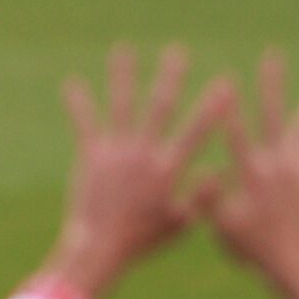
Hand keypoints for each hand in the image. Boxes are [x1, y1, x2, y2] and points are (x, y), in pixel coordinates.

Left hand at [36, 43, 232, 298]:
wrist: (99, 248)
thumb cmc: (142, 241)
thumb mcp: (180, 224)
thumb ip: (200, 197)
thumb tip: (219, 173)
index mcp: (169, 168)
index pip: (197, 131)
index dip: (213, 107)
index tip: (226, 84)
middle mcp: (144, 153)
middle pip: (160, 106)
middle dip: (171, 76)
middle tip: (178, 51)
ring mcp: (116, 151)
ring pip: (121, 104)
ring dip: (123, 75)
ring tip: (123, 50)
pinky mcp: (91, 156)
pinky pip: (85, 123)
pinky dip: (78, 103)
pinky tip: (72, 82)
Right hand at [195, 50, 298, 298]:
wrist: (290, 262)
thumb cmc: (249, 248)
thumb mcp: (220, 225)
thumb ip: (209, 198)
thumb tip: (200, 171)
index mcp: (249, 173)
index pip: (235, 132)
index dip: (228, 106)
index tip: (225, 79)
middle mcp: (275, 163)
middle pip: (274, 115)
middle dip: (272, 85)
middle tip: (273, 56)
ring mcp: (298, 168)